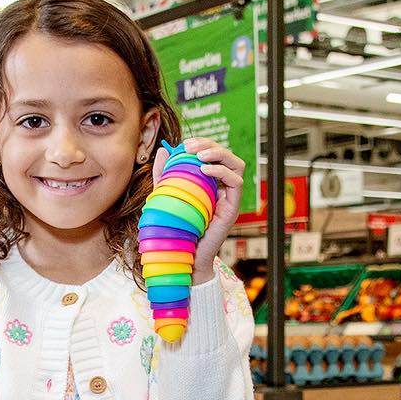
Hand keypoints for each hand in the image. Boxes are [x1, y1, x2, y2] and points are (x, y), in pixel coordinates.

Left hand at [178, 137, 244, 283]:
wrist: (184, 255)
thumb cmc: (177, 228)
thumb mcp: (167, 195)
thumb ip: (164, 174)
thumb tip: (163, 150)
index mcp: (210, 182)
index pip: (214, 154)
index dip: (202, 144)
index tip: (184, 144)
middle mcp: (223, 188)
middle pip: (227, 155)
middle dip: (210, 144)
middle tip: (190, 146)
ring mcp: (230, 198)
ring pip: (237, 165)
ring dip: (219, 154)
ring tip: (200, 154)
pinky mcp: (232, 208)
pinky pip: (236, 183)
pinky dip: (221, 172)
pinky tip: (205, 170)